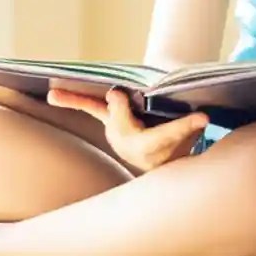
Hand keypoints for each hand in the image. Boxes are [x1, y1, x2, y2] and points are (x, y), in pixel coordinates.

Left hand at [48, 88, 207, 171]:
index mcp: (152, 147)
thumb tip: (203, 116)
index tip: (203, 118)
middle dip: (121, 110)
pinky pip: (91, 106)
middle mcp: (128, 141)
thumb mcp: (187, 136)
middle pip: (124, 123)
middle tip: (118, 95)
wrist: (157, 161)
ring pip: (98, 110)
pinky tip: (53, 94)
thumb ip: (191, 127)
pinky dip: (73, 100)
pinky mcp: (110, 119)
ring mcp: (115, 129)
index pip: (170, 133)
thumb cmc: (175, 145)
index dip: (187, 125)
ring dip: (76, 102)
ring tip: (54, 95)